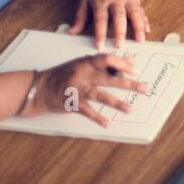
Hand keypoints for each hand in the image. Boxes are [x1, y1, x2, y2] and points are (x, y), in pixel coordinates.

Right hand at [31, 53, 149, 127]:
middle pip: (109, 78)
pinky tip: (107, 124)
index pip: (107, 59)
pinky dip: (97, 118)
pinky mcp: (71, 103)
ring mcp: (76, 89)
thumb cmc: (65, 74)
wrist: (39, 87)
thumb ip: (105, 63)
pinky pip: (87, 111)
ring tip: (130, 110)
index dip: (122, 64)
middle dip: (129, 84)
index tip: (136, 71)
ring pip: (100, 96)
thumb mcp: (83, 64)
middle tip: (144, 89)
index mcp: (86, 62)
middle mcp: (82, 74)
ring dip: (117, 104)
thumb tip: (129, 60)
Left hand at [71, 0, 147, 47]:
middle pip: (118, 16)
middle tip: (120, 45)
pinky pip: (141, 10)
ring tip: (140, 39)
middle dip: (120, 31)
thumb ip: (80, 17)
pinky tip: (147, 30)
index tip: (100, 45)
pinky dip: (145, 20)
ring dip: (138, 26)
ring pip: (134, 12)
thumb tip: (72, 32)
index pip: (100, 18)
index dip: (100, 33)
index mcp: (101, 0)